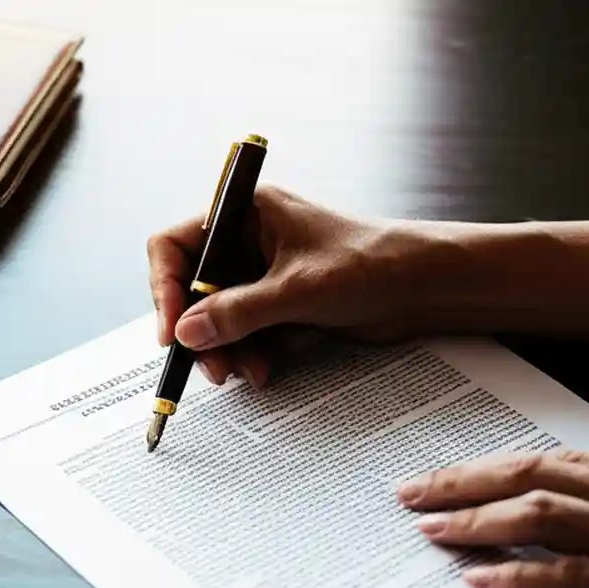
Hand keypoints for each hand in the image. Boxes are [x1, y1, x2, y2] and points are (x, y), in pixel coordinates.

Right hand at [147, 186, 449, 387]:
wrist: (424, 287)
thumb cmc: (370, 263)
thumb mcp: (296, 290)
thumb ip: (237, 312)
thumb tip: (186, 332)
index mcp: (244, 213)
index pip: (175, 246)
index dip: (164, 288)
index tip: (171, 330)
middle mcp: (247, 240)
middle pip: (194, 290)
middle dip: (202, 331)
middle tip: (213, 366)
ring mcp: (264, 275)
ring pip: (220, 319)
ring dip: (230, 349)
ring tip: (249, 372)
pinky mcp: (281, 305)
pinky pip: (248, 333)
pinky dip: (254, 353)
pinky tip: (270, 368)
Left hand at [397, 448, 588, 587]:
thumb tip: (575, 484)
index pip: (549, 457)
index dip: (491, 465)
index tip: (449, 474)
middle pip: (531, 475)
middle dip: (463, 482)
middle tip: (415, 493)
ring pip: (539, 517)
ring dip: (477, 523)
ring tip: (433, 531)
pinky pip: (567, 578)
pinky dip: (519, 576)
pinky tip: (482, 579)